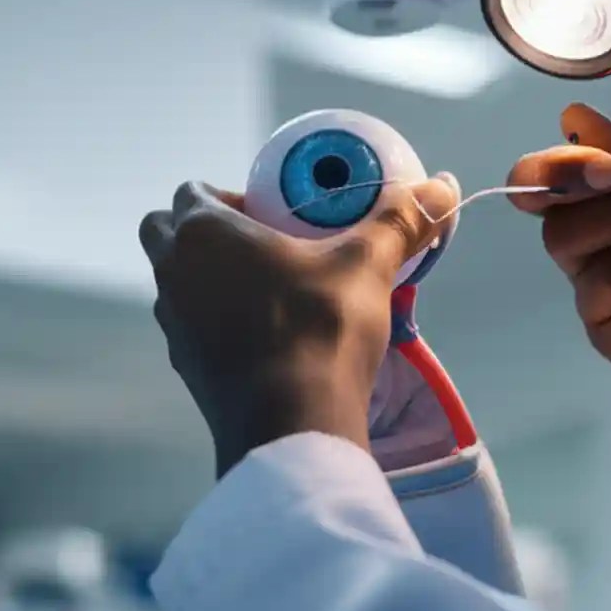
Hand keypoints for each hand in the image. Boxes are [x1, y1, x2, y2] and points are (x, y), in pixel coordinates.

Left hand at [139, 177, 458, 476]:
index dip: (231, 195)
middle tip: (265, 246)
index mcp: (203, 233)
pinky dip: (218, 323)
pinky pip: (193, 329)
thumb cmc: (320, 327)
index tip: (275, 215)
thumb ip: (401, 221)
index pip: (192, 191)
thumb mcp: (368, 265)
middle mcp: (174, 273)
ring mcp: (174, 325)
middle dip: (206, 233)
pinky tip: (268, 337)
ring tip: (271, 292)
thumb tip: (442, 187)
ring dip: (210, 279)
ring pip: (178, 283)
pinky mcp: (186, 368)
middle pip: (168, 233)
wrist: (290, 424)